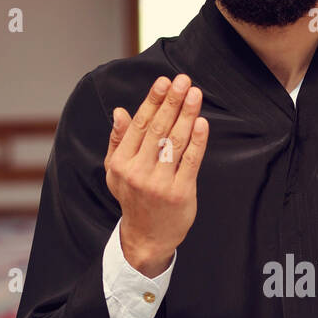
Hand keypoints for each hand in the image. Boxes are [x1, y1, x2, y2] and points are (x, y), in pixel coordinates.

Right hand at [104, 74, 208, 276]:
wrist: (147, 237)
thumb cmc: (133, 198)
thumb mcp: (116, 171)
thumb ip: (118, 141)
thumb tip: (120, 112)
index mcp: (122, 163)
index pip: (139, 125)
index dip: (153, 101)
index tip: (164, 81)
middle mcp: (138, 172)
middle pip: (158, 129)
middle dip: (172, 102)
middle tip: (183, 80)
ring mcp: (160, 183)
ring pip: (175, 142)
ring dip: (186, 115)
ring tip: (195, 94)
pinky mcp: (180, 193)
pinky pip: (190, 162)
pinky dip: (197, 141)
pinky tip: (201, 123)